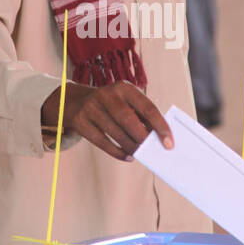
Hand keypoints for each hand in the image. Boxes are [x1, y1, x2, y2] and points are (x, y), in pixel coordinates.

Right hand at [44, 81, 172, 161]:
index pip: (147, 107)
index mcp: (123, 88)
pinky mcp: (80, 122)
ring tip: (140, 154)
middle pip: (128, 119)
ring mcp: (91, 108)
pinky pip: (102, 142)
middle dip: (143, 137)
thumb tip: (157, 137)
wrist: (73, 101)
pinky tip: (128, 156)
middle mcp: (107, 95)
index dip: (160, 126)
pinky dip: (117, 152)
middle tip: (153, 151)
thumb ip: (141, 115)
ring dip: (131, 146)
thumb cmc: (109, 104)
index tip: (169, 142)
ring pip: (115, 133)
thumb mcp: (124, 101)